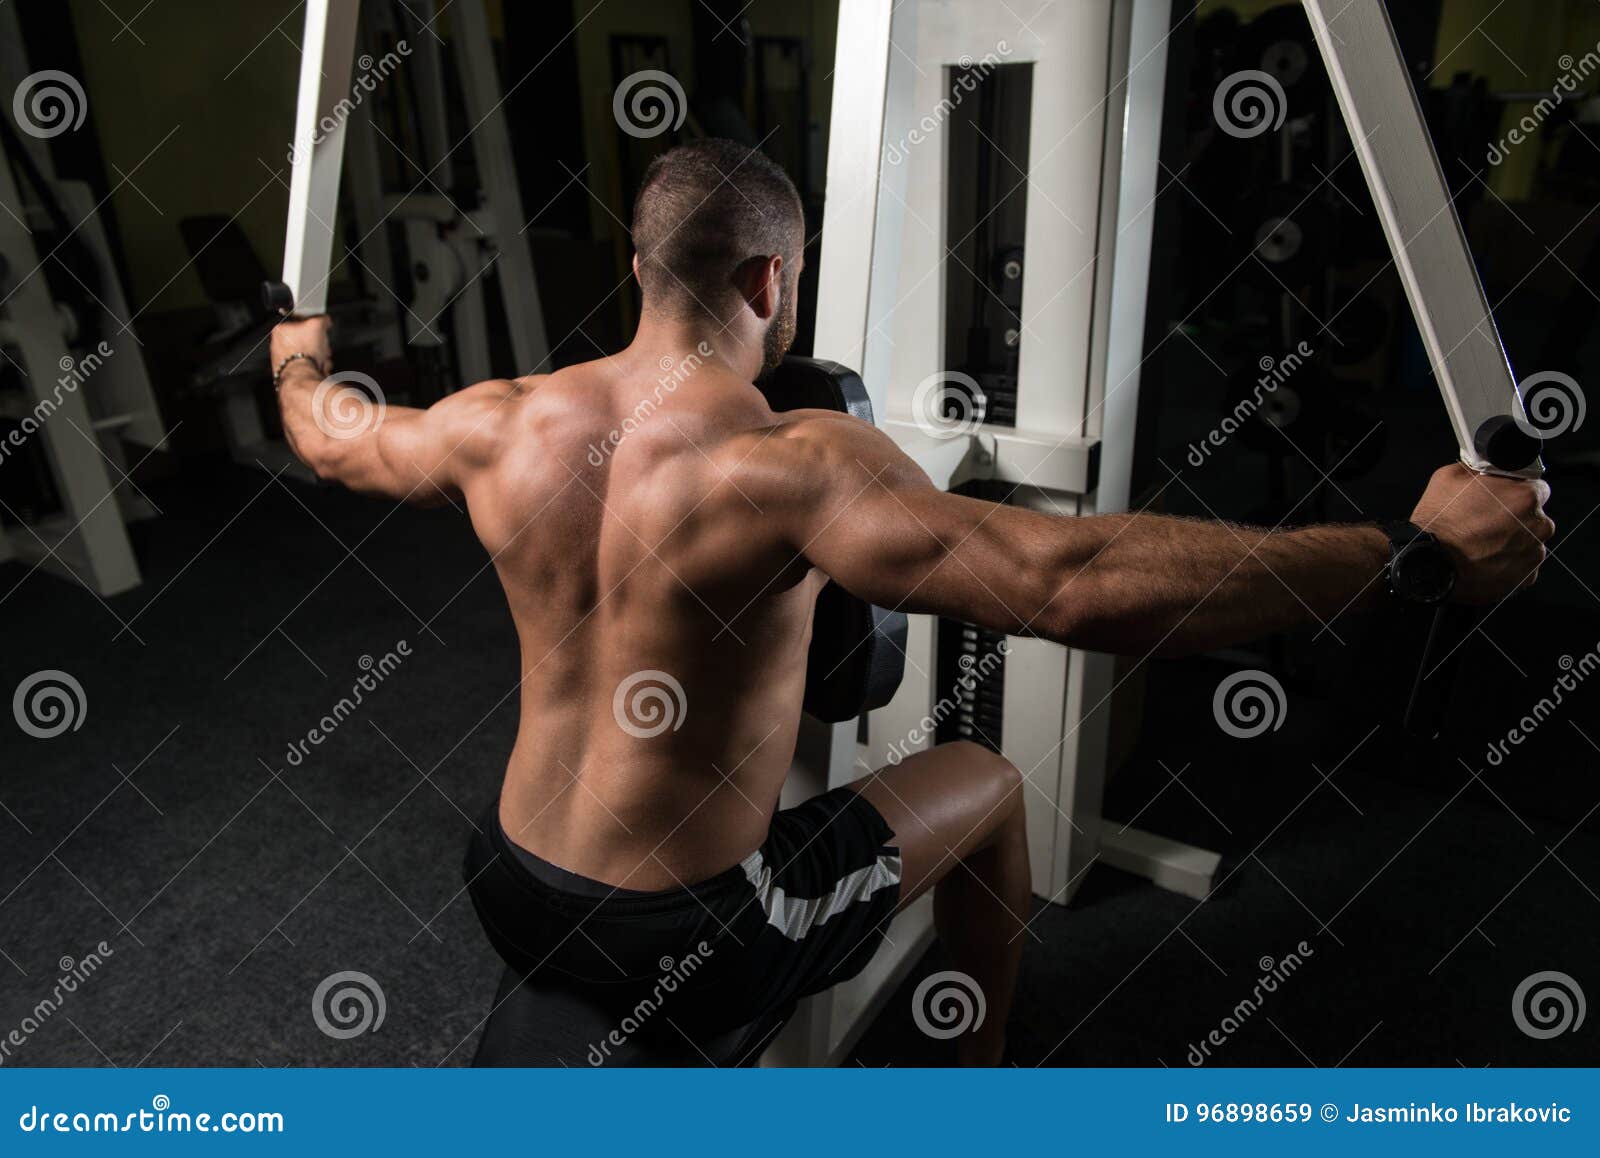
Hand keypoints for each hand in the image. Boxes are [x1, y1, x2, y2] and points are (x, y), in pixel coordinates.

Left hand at [269, 314, 332, 377]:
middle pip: (305, 340)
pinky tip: (319, 369)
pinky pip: (305, 367)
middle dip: (318, 345)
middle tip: (324, 348)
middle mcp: (277, 345)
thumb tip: (324, 319)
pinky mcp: (289, 374)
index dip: (314, 327)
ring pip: (307, 355)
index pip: (300, 323)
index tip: (322, 331)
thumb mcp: (317, 325)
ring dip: (319, 357)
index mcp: (280, 329)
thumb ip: (321, 318)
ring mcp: (282, 361)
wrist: (301, 377)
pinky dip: (314, 368)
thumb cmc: (304, 352)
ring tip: (322, 361)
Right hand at [1410, 464, 1552, 603]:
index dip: (1515, 492)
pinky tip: (1485, 560)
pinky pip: (1521, 564)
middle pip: (1534, 516)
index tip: (1500, 498)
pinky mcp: (1526, 577)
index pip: (1536, 487)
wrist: (1429, 565)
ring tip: (1482, 544)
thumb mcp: (1449, 477)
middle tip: (1485, 521)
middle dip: (1515, 517)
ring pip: (1528, 541)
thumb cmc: (1439, 523)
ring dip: (1512, 541)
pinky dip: (1508, 562)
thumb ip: (1478, 470)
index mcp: (1525, 496)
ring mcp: (1533, 553)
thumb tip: (1484, 468)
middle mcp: (1538, 525)